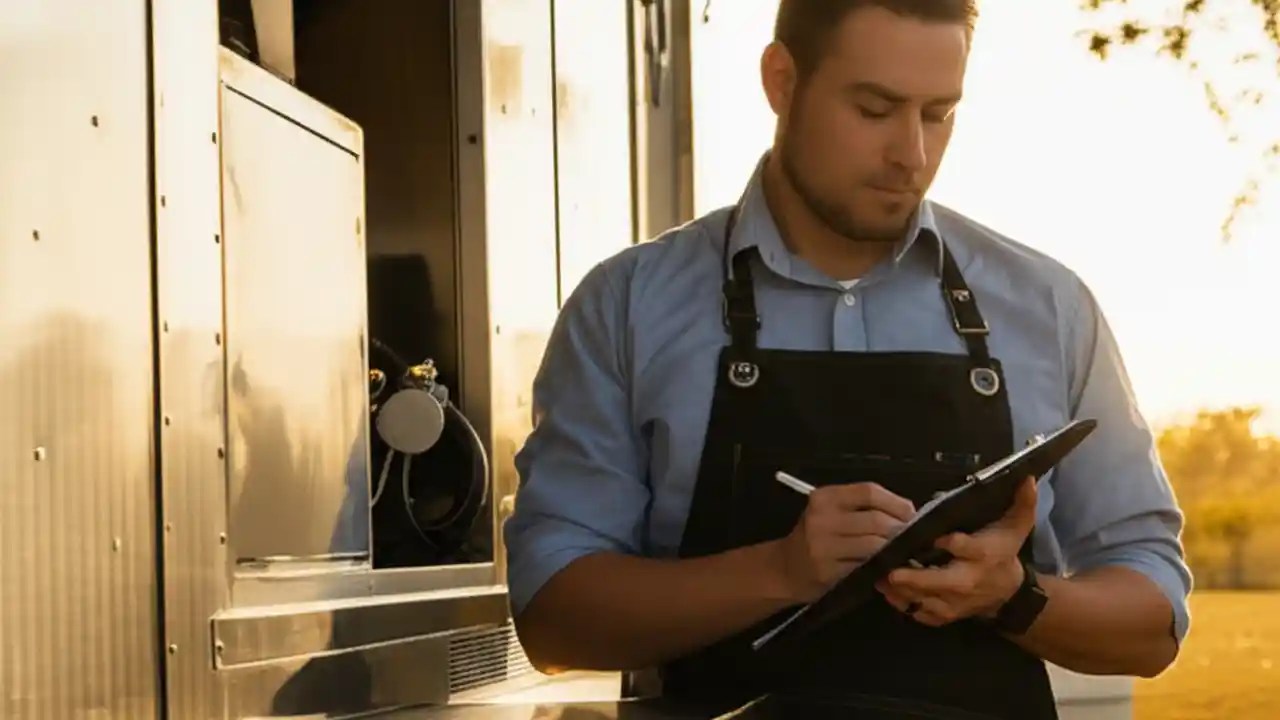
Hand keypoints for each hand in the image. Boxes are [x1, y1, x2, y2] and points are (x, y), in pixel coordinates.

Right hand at [775, 483, 915, 603]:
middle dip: (901, 530)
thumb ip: (861, 508)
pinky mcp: (828, 571)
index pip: (870, 492)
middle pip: (876, 520)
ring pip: (875, 545)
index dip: (896, 503)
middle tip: (911, 539)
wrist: (784, 569)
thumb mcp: (830, 513)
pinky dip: (882, 567)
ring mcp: (823, 546)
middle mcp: (821, 518)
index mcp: (825, 497)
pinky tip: (885, 568)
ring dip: (894, 551)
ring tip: (901, 553)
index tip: (910, 514)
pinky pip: (866, 567)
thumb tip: (907, 513)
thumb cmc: (814, 538)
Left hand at [876, 476, 1036, 626]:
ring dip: (902, 592)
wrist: (1007, 593)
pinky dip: (905, 606)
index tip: (935, 537)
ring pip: (927, 600)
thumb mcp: (1016, 525)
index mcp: (984, 555)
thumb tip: (1026, 478)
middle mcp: (969, 580)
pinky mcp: (946, 614)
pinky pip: (923, 614)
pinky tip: (887, 593)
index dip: (952, 543)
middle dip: (916, 578)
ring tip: (879, 579)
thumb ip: (1022, 502)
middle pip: (942, 582)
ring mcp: (957, 602)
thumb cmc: (1004, 551)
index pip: (967, 548)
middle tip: (891, 571)